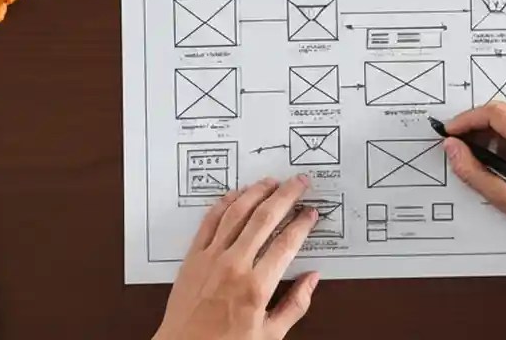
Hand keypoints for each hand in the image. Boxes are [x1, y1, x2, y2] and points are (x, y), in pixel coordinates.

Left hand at [153, 175, 320, 339]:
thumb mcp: (270, 335)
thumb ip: (295, 305)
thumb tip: (312, 278)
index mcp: (257, 286)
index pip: (287, 243)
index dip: (303, 223)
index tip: (312, 213)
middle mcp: (234, 266)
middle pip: (265, 218)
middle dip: (286, 195)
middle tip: (299, 182)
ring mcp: (211, 257)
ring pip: (237, 212)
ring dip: (256, 192)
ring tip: (272, 181)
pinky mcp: (193, 256)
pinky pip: (210, 221)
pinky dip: (225, 203)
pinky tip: (238, 194)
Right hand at [445, 103, 505, 255]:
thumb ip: (474, 172)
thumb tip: (453, 149)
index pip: (493, 113)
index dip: (466, 120)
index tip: (449, 133)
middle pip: (500, 111)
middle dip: (475, 126)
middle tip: (458, 146)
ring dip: (489, 133)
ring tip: (478, 158)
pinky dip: (503, 137)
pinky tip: (498, 160)